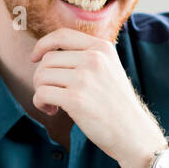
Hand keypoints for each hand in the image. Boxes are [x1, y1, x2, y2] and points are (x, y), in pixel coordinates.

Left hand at [30, 28, 166, 167]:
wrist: (133, 132)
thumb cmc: (116, 104)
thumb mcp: (109, 69)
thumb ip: (86, 56)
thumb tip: (47, 52)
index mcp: (102, 48)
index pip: (62, 35)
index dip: (42, 45)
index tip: (35, 58)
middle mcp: (94, 59)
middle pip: (48, 59)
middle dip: (41, 76)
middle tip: (50, 92)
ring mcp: (85, 78)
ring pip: (41, 75)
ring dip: (40, 91)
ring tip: (53, 103)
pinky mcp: (75, 99)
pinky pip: (41, 93)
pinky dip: (40, 103)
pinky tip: (52, 110)